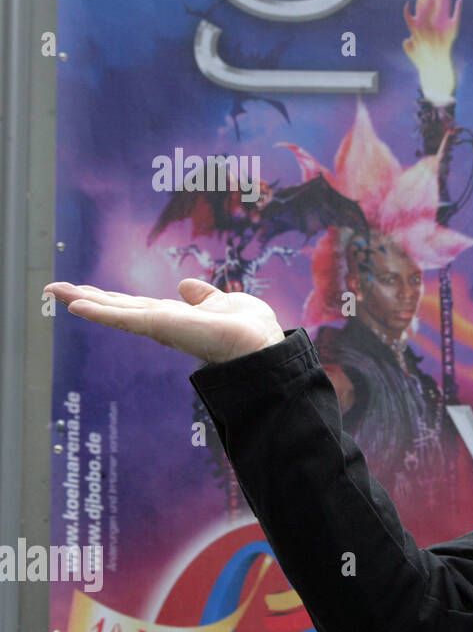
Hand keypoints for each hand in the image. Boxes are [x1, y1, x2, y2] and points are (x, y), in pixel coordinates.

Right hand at [41, 279, 286, 363]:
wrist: (259, 345)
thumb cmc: (249, 329)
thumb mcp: (224, 303)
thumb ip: (203, 297)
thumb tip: (186, 286)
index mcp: (176, 318)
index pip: (136, 306)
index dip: (112, 299)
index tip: (87, 293)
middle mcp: (162, 323)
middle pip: (117, 308)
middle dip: (87, 298)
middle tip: (55, 288)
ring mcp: (158, 326)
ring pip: (113, 311)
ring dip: (83, 300)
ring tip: (54, 289)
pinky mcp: (159, 326)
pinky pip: (122, 317)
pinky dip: (99, 310)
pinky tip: (75, 304)